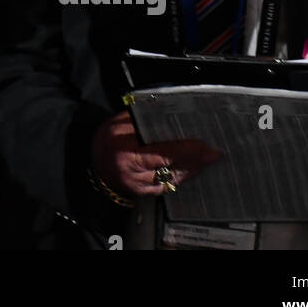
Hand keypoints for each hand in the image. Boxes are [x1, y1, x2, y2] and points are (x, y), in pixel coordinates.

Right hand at [90, 109, 221, 197]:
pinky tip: (194, 170)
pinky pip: (168, 187)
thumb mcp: (116, 124)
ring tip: (208, 159)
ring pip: (172, 179)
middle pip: (170, 167)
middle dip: (194, 160)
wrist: (94, 166)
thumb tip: (166, 113)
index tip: (201, 144)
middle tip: (213, 152)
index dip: (182, 149)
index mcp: (124, 150)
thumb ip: (139, 119)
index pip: (159, 152)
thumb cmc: (106, 141)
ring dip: (192, 169)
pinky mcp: (144, 194)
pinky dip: (182, 177)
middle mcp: (132, 172)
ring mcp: (138, 186)